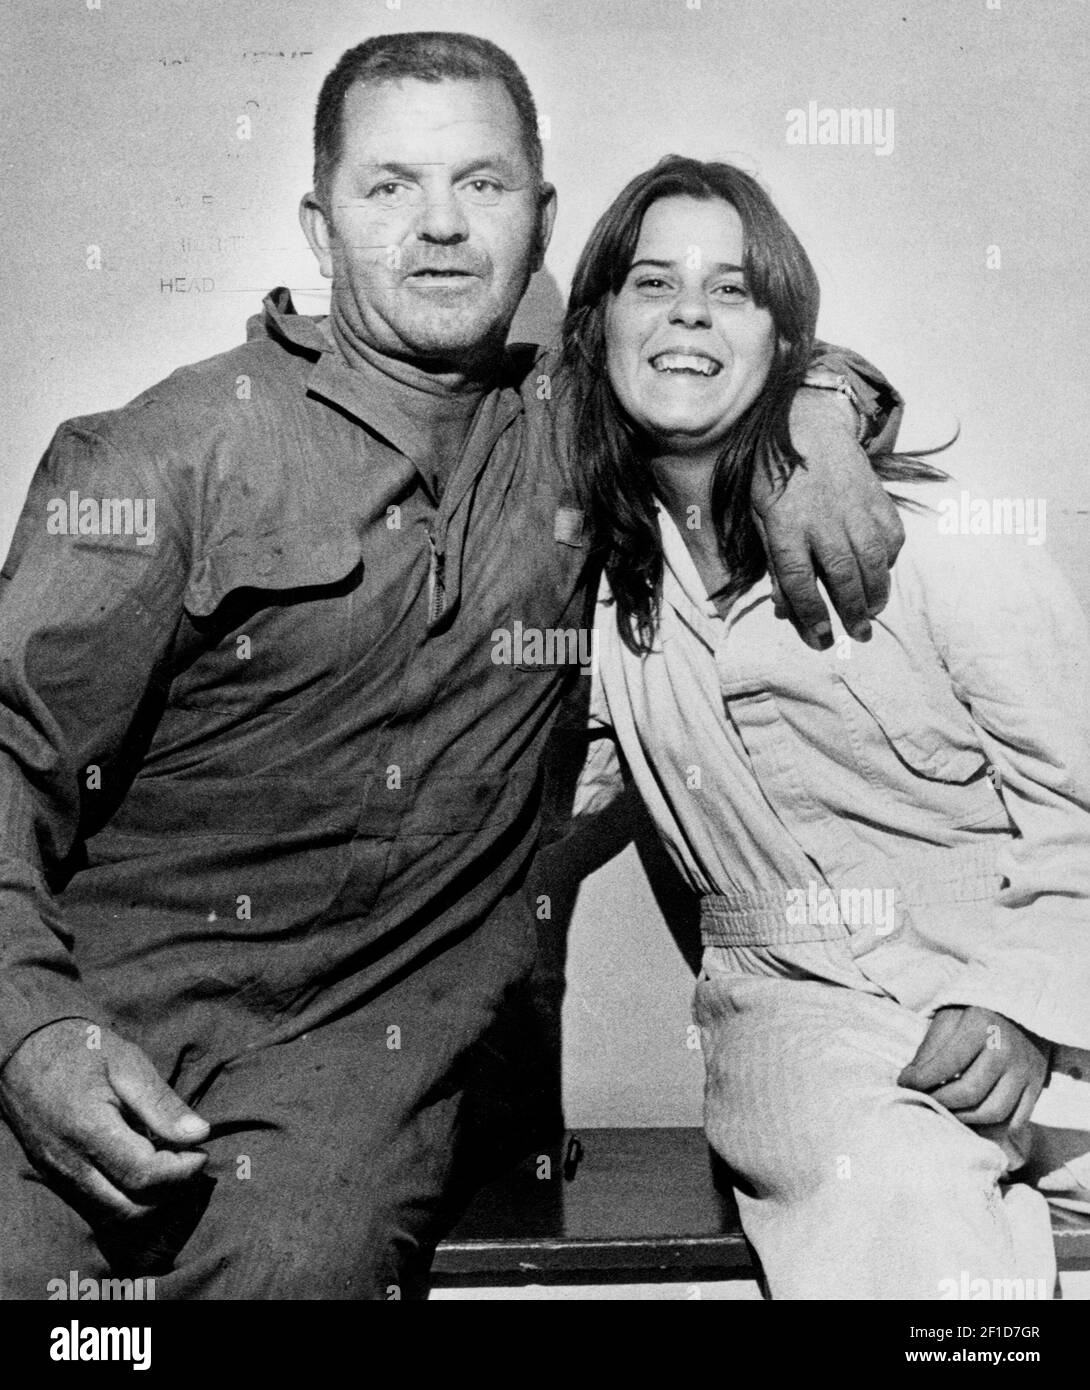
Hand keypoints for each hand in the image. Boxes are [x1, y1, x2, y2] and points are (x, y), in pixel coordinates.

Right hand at [0, 1018, 209, 1220]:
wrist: (24, 1051)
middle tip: (188, 1161)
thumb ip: (161, 1103)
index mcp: (90, 1131)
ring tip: (167, 1166)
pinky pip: (94, 1205)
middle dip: (169, 1193)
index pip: (144, 1176)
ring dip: (147, 1201)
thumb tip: (199, 1134)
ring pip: (112, 1215)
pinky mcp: (54, 1176)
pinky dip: (125, 1197)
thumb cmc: (80, 1050)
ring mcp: (59, 1175)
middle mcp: (71, 1164)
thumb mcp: (127, 1063)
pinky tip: (140, 1167)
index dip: (182, 1171)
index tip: (201, 1151)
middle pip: (130, 1208)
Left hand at [750, 388, 903, 648]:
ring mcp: (855, 509)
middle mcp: (824, 521)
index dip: (811, 614)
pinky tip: (881, 572)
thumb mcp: (759, 520)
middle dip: (852, 612)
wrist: (806, 425)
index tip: (820, 638)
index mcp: (787, 527)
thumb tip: (784, 609)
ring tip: (873, 612)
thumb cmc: (774, 477)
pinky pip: (892, 539)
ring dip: (876, 593)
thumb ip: (774, 565)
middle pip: (843, 577)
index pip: (801, 581)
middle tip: (858, 634)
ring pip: (874, 562)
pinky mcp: (877, 499)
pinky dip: (889, 561)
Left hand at [898, 1006, 1049, 1134]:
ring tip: (947, 1110)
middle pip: (969, 1093)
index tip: (903, 1082)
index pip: (946, 1064)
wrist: (1022, 1007)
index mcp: (981, 1027)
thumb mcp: (949, 1017)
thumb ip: (930, 1048)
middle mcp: (1006, 1050)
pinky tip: (973, 1119)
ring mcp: (1025, 1071)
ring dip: (964, 1118)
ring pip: (994, 1112)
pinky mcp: (1036, 1087)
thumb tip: (908, 1079)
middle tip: (924, 1099)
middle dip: (940, 1101)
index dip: (920, 1079)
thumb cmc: (976, 1013)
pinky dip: (992, 1127)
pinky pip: (1016, 1120)